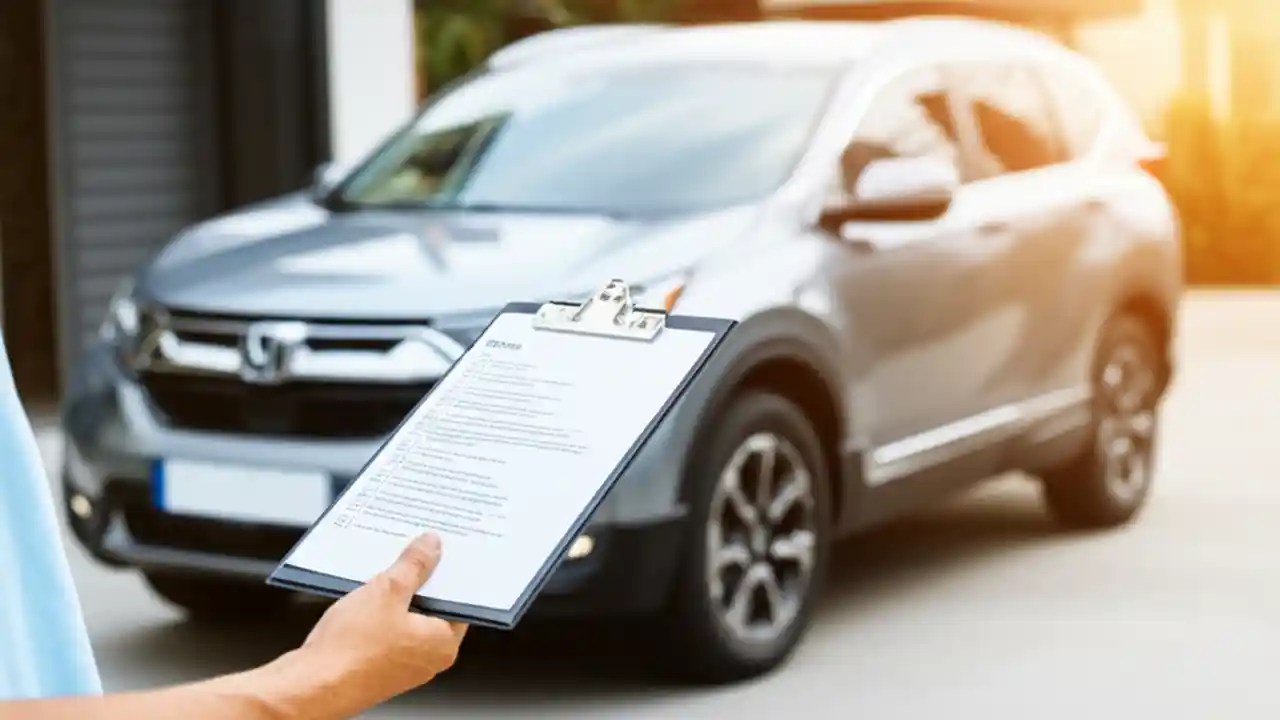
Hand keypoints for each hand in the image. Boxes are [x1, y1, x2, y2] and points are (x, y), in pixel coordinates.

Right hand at [300, 533, 466, 708]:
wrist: (312, 685)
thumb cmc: (352, 649)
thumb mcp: (388, 590)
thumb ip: (414, 565)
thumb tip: (431, 546)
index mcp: (443, 643)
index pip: (458, 600)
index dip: (448, 572)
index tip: (439, 551)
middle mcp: (427, 659)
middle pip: (432, 608)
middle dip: (419, 581)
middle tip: (408, 553)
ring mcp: (401, 666)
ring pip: (405, 620)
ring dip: (394, 597)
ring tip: (380, 573)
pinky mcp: (376, 668)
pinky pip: (385, 633)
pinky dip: (378, 615)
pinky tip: (362, 599)